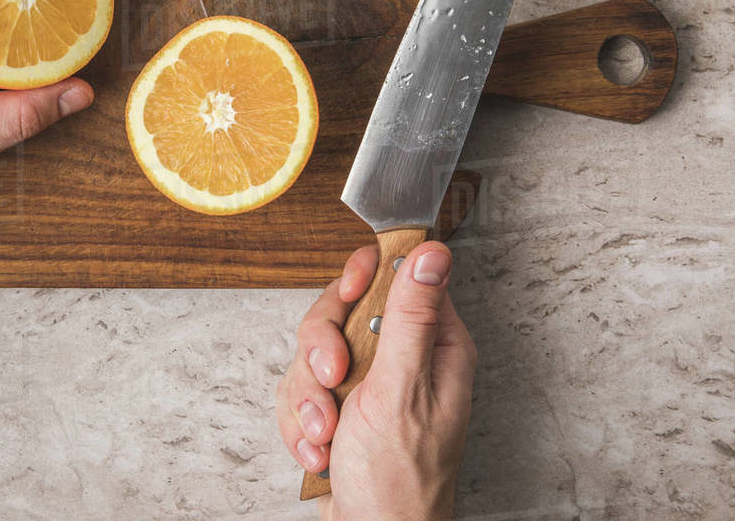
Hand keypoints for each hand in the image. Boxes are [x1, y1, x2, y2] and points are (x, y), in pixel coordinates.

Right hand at [275, 242, 475, 519]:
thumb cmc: (399, 480)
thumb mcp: (402, 390)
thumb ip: (411, 318)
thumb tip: (432, 254)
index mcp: (434, 346)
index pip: (396, 276)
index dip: (363, 278)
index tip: (351, 292)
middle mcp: (403, 358)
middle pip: (342, 311)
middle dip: (323, 350)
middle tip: (333, 378)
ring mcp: (368, 383)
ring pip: (313, 352)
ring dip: (310, 397)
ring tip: (327, 432)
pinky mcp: (339, 406)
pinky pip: (301, 389)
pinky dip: (301, 421)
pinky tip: (320, 449)